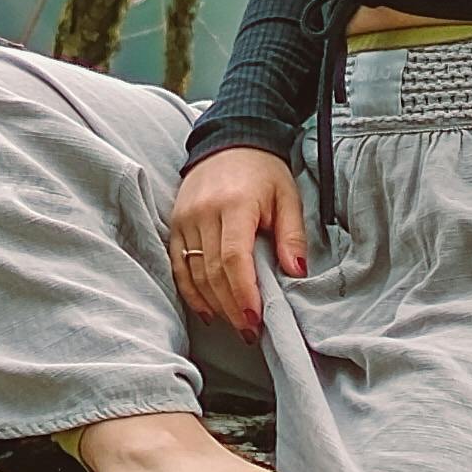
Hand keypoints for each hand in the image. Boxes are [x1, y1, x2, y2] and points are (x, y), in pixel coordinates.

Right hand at [167, 143, 307, 334]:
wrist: (230, 140)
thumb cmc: (264, 171)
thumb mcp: (288, 196)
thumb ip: (291, 235)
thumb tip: (296, 272)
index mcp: (235, 204)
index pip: (234, 258)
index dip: (243, 294)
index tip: (255, 320)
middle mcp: (204, 212)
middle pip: (212, 272)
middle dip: (232, 307)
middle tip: (250, 332)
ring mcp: (185, 219)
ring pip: (194, 273)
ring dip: (214, 304)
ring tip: (235, 325)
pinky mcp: (175, 224)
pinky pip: (178, 265)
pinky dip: (191, 292)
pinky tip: (208, 311)